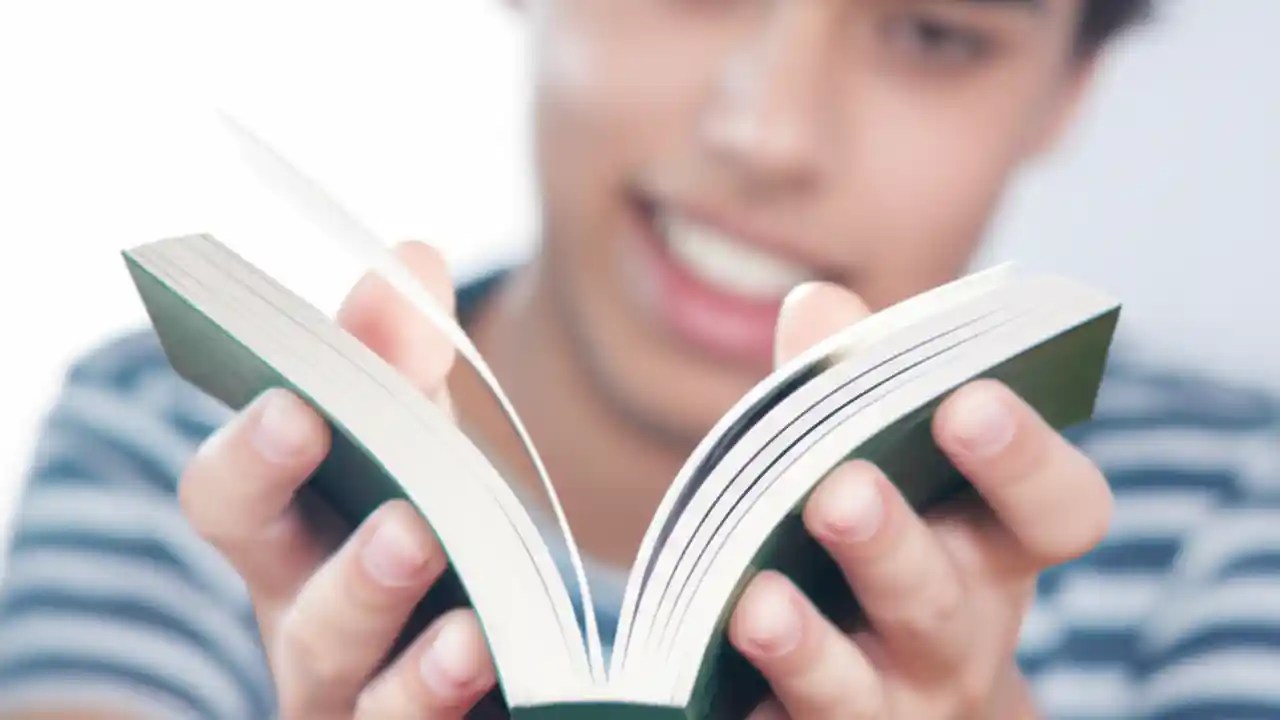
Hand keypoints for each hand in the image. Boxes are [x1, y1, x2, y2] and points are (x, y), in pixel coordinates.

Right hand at [178, 242, 499, 718]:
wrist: (470, 613)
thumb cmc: (418, 502)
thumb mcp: (414, 427)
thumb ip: (403, 353)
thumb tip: (413, 258)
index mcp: (284, 530)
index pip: (230, 496)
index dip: (254, 456)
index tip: (299, 404)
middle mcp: (301, 618)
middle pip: (295, 603)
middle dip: (344, 564)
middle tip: (403, 519)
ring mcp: (350, 693)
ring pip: (352, 677)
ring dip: (396, 635)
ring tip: (453, 596)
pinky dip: (441, 696)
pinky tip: (486, 655)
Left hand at [729, 283, 1112, 718]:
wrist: (888, 687)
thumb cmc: (891, 538)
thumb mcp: (882, 457)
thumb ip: (851, 385)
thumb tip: (815, 305)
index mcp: (997, 543)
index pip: (1058, 511)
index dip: (1025, 460)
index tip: (970, 402)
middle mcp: (960, 632)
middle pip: (941, 601)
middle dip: (891, 546)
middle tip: (843, 494)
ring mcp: (893, 703)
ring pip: (860, 688)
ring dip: (810, 648)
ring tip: (760, 605)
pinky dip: (749, 710)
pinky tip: (705, 673)